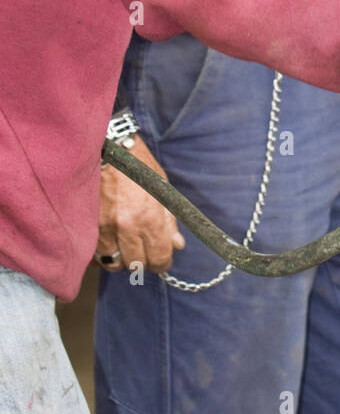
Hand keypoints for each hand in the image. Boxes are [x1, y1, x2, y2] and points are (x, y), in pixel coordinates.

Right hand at [95, 134, 184, 273]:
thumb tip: (177, 245)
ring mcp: (105, 226)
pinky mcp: (88, 224)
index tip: (162, 260)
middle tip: (144, 253)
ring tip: (125, 249)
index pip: (159, 257)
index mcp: (150, 218)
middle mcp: (127, 226)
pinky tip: (109, 244)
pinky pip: (95, 252)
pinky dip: (103, 253)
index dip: (162, 263)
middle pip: (136, 265)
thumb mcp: (162, 188)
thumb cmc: (138, 166)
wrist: (107, 148)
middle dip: (143, 263)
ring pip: (113, 262)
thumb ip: (169, 220)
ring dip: (120, 260)